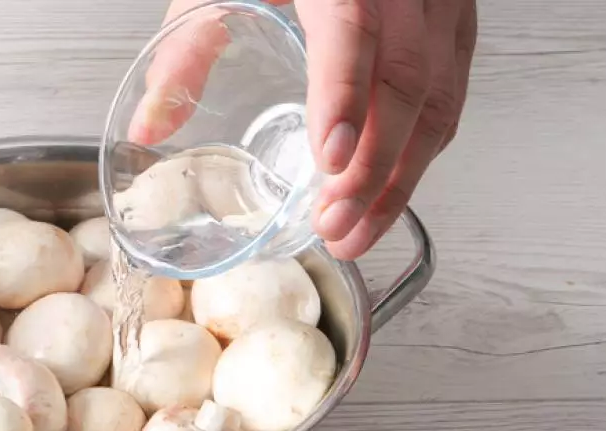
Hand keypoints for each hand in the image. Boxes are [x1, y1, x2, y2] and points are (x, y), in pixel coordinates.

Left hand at [147, 0, 477, 259]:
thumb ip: (187, 51)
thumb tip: (150, 125)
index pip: (351, 32)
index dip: (344, 99)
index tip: (330, 162)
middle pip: (405, 81)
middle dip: (374, 168)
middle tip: (335, 225)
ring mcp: (438, 5)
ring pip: (438, 98)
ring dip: (401, 177)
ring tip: (356, 233)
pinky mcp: (454, 26)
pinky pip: (450, 95)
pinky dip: (421, 153)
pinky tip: (387, 193)